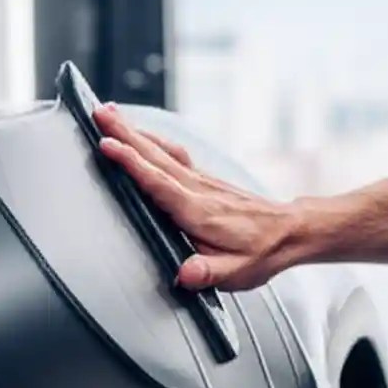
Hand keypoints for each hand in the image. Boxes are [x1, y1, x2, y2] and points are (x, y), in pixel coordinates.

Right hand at [92, 104, 307, 290]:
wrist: (289, 232)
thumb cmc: (260, 253)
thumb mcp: (237, 273)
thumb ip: (208, 273)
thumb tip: (186, 274)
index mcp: (199, 213)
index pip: (159, 183)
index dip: (132, 164)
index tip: (108, 146)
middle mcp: (198, 190)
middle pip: (155, 157)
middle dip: (124, 134)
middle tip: (98, 113)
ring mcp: (201, 180)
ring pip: (162, 150)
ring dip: (134, 131)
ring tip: (110, 113)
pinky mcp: (204, 179)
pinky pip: (173, 153)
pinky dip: (152, 140)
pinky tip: (140, 133)